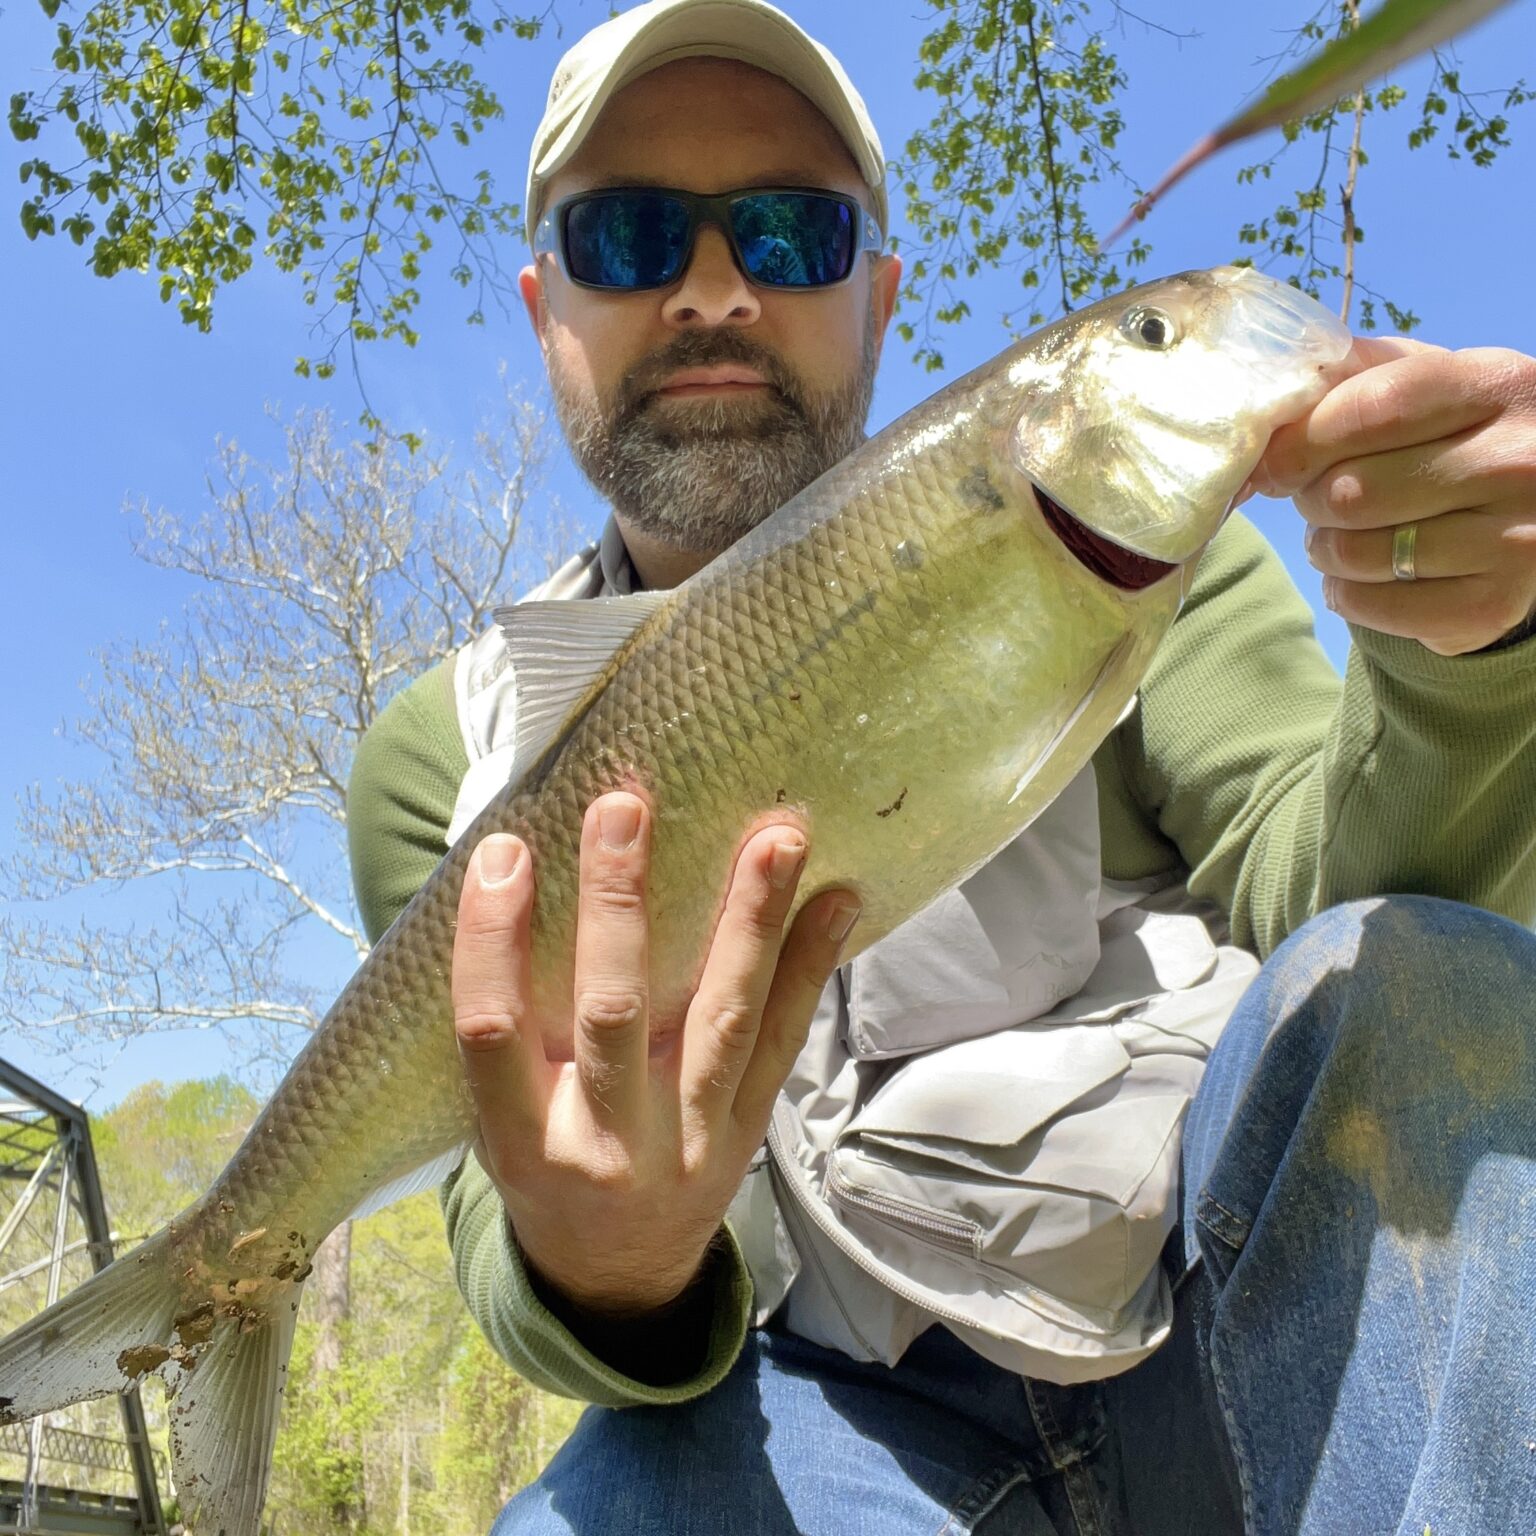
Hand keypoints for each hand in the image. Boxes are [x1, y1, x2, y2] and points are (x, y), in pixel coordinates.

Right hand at [451, 792, 859, 1315]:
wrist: (617, 1278)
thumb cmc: (546, 1169)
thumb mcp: (498, 1120)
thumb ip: (508, 1027)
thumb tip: (509, 875)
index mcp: (520, 1138)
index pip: (493, 1033)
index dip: (492, 942)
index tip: (503, 852)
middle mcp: (606, 1144)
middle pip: (613, 1015)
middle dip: (618, 907)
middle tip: (624, 808)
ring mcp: (690, 1141)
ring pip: (722, 1022)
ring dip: (750, 923)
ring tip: (775, 839)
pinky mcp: (749, 1133)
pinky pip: (782, 1044)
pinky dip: (810, 968)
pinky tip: (837, 901)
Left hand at [1253, 338, 1535, 655]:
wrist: (1528, 511)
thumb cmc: (1455, 436)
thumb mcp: (1425, 384)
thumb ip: (1354, 376)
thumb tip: (1270, 405)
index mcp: (1498, 384)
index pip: (1372, 409)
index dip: (1302, 441)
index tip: (1274, 462)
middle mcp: (1517, 461)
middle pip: (1352, 491)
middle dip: (1308, 499)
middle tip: (1316, 499)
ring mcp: (1514, 539)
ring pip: (1356, 552)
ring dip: (1323, 548)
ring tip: (1340, 534)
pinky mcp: (1492, 605)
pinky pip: (1371, 604)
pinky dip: (1344, 592)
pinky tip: (1361, 574)